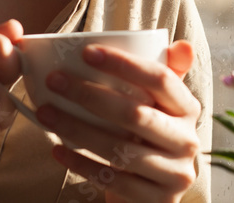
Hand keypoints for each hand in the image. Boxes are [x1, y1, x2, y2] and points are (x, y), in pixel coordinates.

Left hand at [36, 39, 201, 202]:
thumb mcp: (161, 107)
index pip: (160, 79)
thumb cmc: (149, 139)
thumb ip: (165, 75)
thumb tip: (182, 45)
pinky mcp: (155, 201)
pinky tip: (58, 149)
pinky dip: (80, 163)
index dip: (124, 64)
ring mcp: (173, 174)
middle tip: (55, 80)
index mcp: (188, 109)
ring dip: (76, 129)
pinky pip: (111, 180)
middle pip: (135, 113)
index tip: (86, 52)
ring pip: (118, 149)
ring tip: (45, 113)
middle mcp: (186, 141)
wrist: (155, 195)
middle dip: (89, 94)